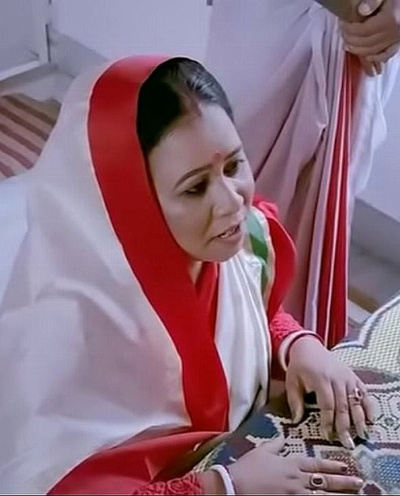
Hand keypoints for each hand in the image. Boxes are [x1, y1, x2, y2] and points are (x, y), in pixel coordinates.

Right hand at [226, 436, 362, 493]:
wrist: (235, 486)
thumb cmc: (247, 468)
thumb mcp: (261, 451)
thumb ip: (274, 444)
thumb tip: (282, 436)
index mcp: (290, 463)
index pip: (316, 464)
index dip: (331, 465)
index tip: (344, 465)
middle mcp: (296, 479)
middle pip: (324, 481)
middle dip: (343, 482)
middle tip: (358, 482)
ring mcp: (294, 494)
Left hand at [285, 337, 374, 448]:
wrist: (309, 347)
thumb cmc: (299, 367)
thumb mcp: (292, 382)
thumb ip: (295, 401)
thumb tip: (296, 421)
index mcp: (320, 379)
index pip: (327, 404)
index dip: (328, 422)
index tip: (328, 436)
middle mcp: (336, 378)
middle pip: (343, 406)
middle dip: (345, 426)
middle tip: (347, 443)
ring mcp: (347, 377)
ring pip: (355, 401)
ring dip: (359, 419)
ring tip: (361, 436)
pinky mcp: (353, 377)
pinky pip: (364, 392)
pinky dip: (368, 406)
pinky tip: (370, 420)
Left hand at [340, 0, 399, 72]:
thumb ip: (373, 1)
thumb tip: (361, 10)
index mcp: (388, 20)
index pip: (362, 30)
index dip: (349, 29)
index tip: (342, 24)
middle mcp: (392, 33)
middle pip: (365, 42)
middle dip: (350, 40)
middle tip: (342, 34)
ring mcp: (396, 40)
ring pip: (372, 51)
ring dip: (357, 50)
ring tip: (347, 45)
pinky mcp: (398, 43)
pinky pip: (386, 55)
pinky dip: (374, 58)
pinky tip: (365, 56)